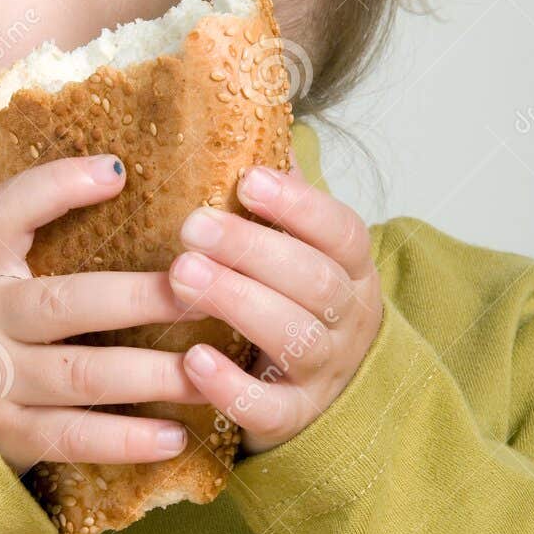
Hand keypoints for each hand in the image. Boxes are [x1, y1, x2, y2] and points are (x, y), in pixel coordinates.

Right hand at [0, 154, 205, 475]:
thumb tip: (125, 176)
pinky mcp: (8, 438)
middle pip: (65, 304)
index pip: (6, 215)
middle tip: (204, 290)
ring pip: (80, 376)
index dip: (56, 189)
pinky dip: (127, 439)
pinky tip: (175, 435)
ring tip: (206, 370)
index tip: (115, 171)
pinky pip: (74, 438)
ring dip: (152, 374)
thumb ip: (40, 237)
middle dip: (141, 297)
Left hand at [166, 155, 384, 456]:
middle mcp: (346, 319)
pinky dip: (231, 385)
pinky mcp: (291, 419)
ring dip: (236, 303)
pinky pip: (267, 407)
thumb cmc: (290, 302)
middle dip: (252, 252)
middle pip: (314, 283)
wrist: (319, 396)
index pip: (340, 232)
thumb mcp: (296, 250)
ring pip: (292, 338)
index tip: (248, 181)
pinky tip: (193, 360)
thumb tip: (243, 114)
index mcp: (351, 268)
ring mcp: (323, 373)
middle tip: (191, 227)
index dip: (298, 207)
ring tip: (182, 275)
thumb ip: (278, 200)